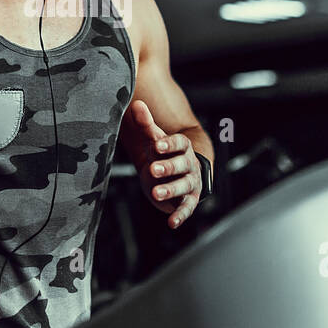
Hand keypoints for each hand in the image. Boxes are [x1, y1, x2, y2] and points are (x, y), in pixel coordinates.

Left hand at [126, 99, 200, 229]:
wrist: (177, 171)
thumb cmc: (164, 153)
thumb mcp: (154, 139)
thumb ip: (146, 123)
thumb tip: (136, 104)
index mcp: (183, 147)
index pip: (180, 143)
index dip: (169, 144)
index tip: (156, 145)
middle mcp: (189, 164)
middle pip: (182, 164)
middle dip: (168, 167)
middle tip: (153, 170)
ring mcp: (190, 182)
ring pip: (184, 186)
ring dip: (171, 190)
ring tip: (155, 194)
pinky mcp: (188, 200)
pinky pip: (186, 208)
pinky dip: (180, 215)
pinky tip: (172, 222)